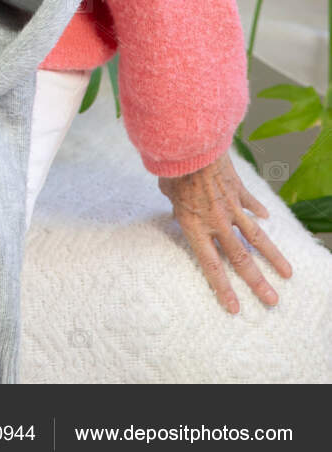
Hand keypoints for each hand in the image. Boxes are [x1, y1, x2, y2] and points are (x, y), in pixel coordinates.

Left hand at [158, 152, 292, 313]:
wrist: (191, 143)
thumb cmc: (173, 166)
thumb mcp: (166, 191)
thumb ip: (175, 206)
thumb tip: (177, 211)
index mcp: (195, 226)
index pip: (210, 265)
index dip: (222, 288)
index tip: (235, 307)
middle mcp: (216, 221)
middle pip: (240, 258)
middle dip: (257, 282)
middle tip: (271, 300)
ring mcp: (231, 207)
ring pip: (256, 237)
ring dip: (272, 257)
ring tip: (286, 273)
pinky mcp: (239, 190)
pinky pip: (251, 204)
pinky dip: (259, 211)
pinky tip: (266, 218)